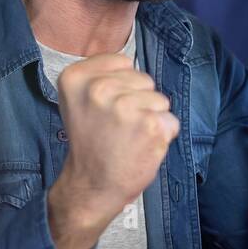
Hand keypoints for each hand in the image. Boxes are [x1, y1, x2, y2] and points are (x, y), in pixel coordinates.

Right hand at [48, 54, 178, 248]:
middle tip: (117, 126)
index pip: (123, 62)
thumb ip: (100, 76)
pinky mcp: (150, 125)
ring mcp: (125, 107)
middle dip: (138, 101)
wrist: (92, 186)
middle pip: (144, 79)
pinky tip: (141, 148)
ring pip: (159, 100)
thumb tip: (131, 65)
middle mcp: (98, 88)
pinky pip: (171, 121)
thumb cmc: (91, 142)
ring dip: (151, 119)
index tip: (104, 108)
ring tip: (129, 137)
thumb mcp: (79, 99)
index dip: (121, 86)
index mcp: (76, 77)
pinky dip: (162, 136)